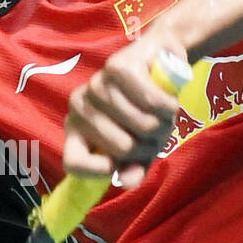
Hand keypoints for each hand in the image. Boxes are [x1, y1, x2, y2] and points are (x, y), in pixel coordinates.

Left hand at [63, 30, 190, 188]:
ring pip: (140, 124)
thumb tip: (126, 182)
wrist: (161, 60)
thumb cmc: (146, 108)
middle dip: (149, 144)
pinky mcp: (117, 67)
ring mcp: (95, 85)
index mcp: (77, 130)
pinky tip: (167, 97)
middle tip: (156, 129)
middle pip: (121, 148)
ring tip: (162, 112)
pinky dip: (168, 105)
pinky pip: (151, 102)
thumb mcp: (142, 145)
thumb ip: (133, 166)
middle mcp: (79, 107)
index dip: (100, 170)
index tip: (121, 164)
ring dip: (163, 122)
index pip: (73, 163)